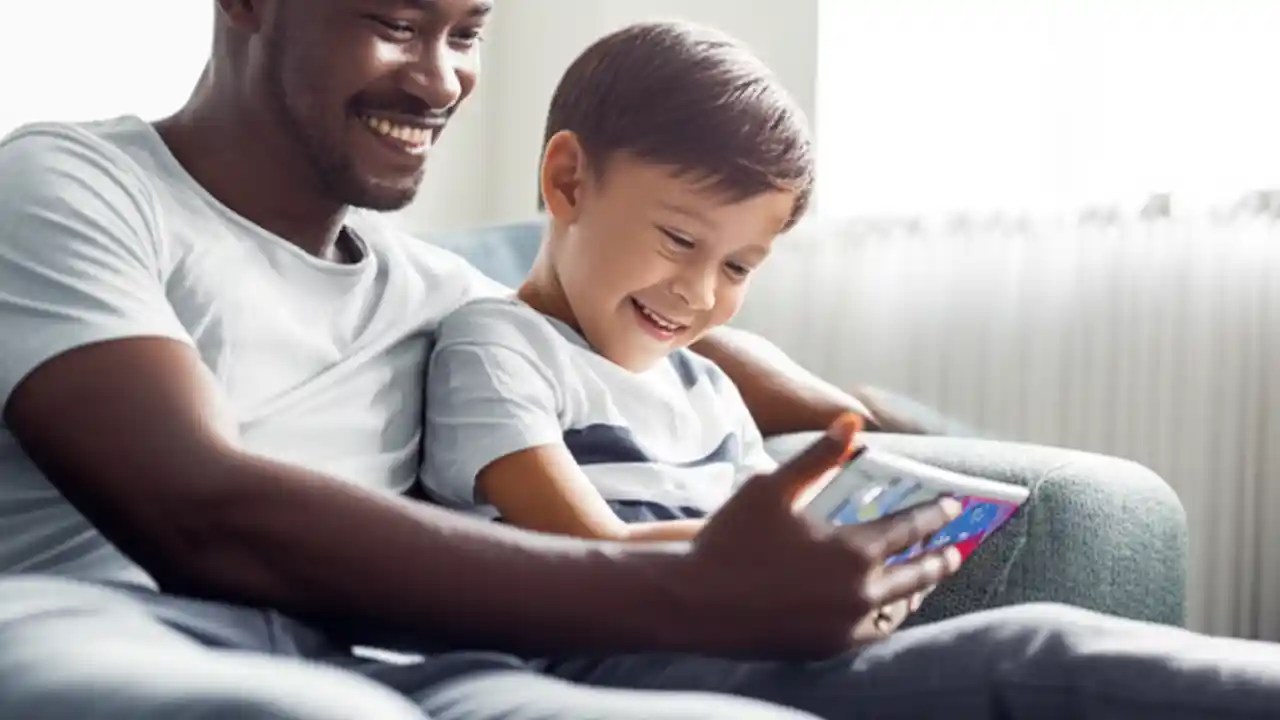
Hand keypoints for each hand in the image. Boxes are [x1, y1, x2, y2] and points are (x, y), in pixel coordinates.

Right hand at [680, 414, 962, 657]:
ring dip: (916, 590)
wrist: (694, 604)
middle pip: (917, 574)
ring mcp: (846, 625)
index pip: (908, 528)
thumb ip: (818, 457)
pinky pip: (872, 632)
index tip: (952, 506)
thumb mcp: (771, 487)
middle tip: (957, 548)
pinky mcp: (828, 647)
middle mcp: (860, 592)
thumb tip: (853, 420)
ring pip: (898, 608)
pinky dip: (886, 617)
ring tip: (925, 580)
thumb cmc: (731, 540)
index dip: (933, 514)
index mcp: (853, 550)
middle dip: (940, 558)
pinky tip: (884, 610)